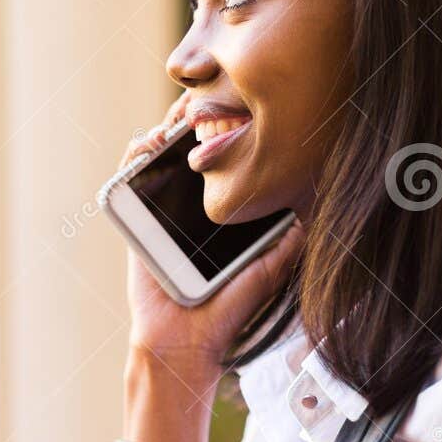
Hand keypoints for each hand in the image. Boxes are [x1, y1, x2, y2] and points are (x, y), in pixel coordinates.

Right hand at [120, 91, 304, 374]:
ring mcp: (162, 208)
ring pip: (161, 153)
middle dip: (199, 116)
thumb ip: (286, 244)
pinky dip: (137, 151)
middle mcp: (192, 206)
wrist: (184, 341)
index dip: (231, 130)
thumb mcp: (267, 272)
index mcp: (224, 212)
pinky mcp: (135, 217)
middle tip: (210, 100)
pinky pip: (130, 176)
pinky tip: (152, 142)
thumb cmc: (226, 312)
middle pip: (192, 147)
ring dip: (168, 126)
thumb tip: (310, 212)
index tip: (243, 111)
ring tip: (182, 116)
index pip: (226, 160)